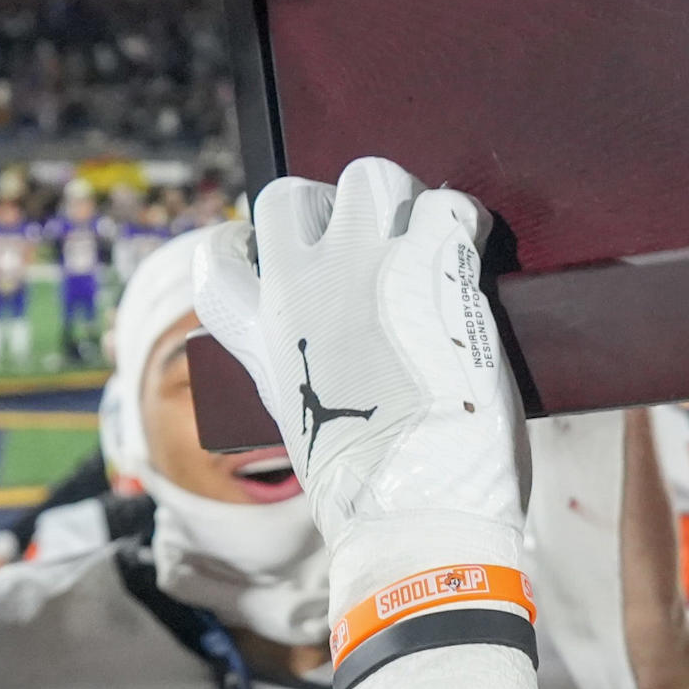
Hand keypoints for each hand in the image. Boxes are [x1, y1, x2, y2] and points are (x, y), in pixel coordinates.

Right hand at [193, 158, 527, 680]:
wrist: (420, 513)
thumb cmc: (371, 490)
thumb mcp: (301, 425)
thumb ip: (298, 366)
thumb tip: (319, 346)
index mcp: (260, 335)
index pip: (218, 262)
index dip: (244, 249)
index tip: (275, 254)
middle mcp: (299, 286)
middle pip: (290, 196)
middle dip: (331, 213)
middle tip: (373, 250)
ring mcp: (364, 265)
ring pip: (371, 176)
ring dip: (400, 204)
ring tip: (425, 245)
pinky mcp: (431, 262)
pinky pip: (447, 203)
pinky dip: (463, 223)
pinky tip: (470, 252)